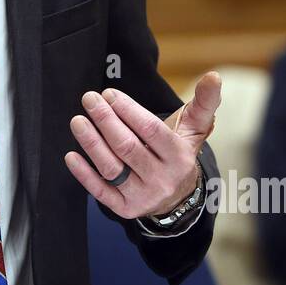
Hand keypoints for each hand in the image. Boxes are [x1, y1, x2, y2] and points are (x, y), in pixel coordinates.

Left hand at [63, 71, 221, 220]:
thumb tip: (214, 76)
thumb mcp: (193, 130)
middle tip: (89, 99)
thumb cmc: (178, 152)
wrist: (177, 197)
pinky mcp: (125, 209)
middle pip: (128, 147)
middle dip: (106, 120)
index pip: (150, 131)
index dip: (128, 110)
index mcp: (179, 156)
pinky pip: (101, 192)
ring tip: (78, 121)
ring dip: (92, 143)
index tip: (109, 94)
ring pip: (112, 168)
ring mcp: (142, 196)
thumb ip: (204, 102)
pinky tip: (71, 155)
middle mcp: (162, 179)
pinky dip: (84, 174)